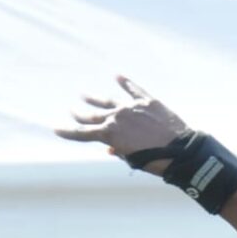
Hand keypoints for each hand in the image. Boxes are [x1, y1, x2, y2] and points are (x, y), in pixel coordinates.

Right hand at [56, 76, 188, 174]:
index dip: (68, 132)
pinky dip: (125, 82)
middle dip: (80, 114)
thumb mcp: (133, 159)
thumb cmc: (157, 161)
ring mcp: (131, 107)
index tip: (55, 129)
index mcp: (110, 134)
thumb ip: (120, 151)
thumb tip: (111, 148)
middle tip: (71, 110)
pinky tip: (118, 76)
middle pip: (93, 115)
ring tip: (84, 95)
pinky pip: (134, 89)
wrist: (181, 151)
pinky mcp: (147, 101)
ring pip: (108, 100)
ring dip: (95, 98)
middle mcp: (116, 117)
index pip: (83, 133)